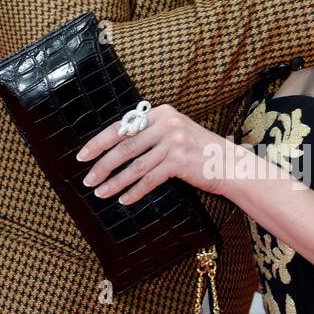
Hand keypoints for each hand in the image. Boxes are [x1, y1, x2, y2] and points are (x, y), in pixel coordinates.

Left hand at [75, 103, 238, 201]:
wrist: (230, 164)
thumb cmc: (199, 152)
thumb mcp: (175, 133)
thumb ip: (150, 134)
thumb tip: (115, 149)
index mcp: (161, 114)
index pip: (122, 127)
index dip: (99, 142)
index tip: (83, 156)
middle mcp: (166, 124)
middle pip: (125, 147)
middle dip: (102, 165)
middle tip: (88, 179)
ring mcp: (173, 141)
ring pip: (135, 165)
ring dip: (115, 182)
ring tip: (101, 193)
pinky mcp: (179, 161)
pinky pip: (150, 179)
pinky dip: (134, 191)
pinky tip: (124, 199)